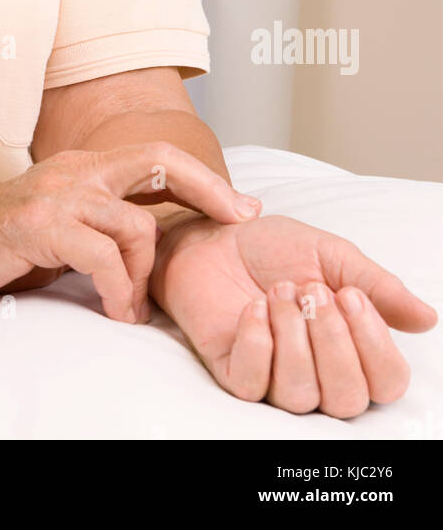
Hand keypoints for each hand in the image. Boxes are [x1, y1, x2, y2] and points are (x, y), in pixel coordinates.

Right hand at [0, 143, 261, 323]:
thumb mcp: (57, 226)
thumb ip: (98, 226)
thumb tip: (148, 249)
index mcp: (81, 166)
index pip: (155, 156)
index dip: (203, 177)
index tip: (239, 206)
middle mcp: (74, 169)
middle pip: (159, 161)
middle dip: (208, 191)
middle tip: (239, 223)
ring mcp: (56, 193)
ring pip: (135, 223)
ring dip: (145, 275)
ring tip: (132, 310)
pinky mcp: (37, 224)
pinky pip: (100, 255)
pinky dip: (117, 289)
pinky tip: (113, 310)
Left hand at [149, 212, 437, 417]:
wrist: (212, 235)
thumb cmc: (272, 248)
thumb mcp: (332, 255)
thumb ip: (377, 286)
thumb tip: (426, 317)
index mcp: (350, 347)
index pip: (386, 381)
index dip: (374, 345)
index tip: (350, 296)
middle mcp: (317, 372)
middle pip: (347, 399)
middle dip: (332, 342)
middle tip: (312, 291)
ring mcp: (274, 377)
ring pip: (301, 396)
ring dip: (292, 336)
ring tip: (279, 292)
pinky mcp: (234, 373)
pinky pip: (253, 385)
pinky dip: (257, 342)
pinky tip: (253, 307)